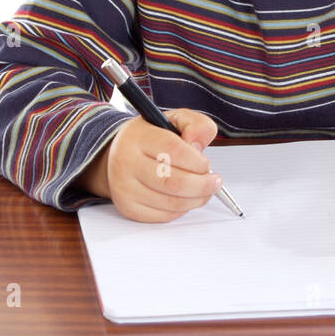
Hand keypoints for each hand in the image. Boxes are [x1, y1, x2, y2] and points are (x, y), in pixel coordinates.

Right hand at [76, 109, 223, 221]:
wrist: (119, 154)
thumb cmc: (152, 137)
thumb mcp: (176, 120)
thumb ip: (196, 124)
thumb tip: (197, 144)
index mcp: (138, 137)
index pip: (175, 152)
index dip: (198, 161)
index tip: (207, 164)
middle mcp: (126, 162)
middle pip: (173, 182)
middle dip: (202, 185)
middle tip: (214, 182)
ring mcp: (124, 188)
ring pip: (170, 202)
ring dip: (196, 199)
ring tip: (205, 190)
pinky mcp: (127, 208)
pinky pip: (163, 216)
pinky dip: (182, 210)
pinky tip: (186, 198)